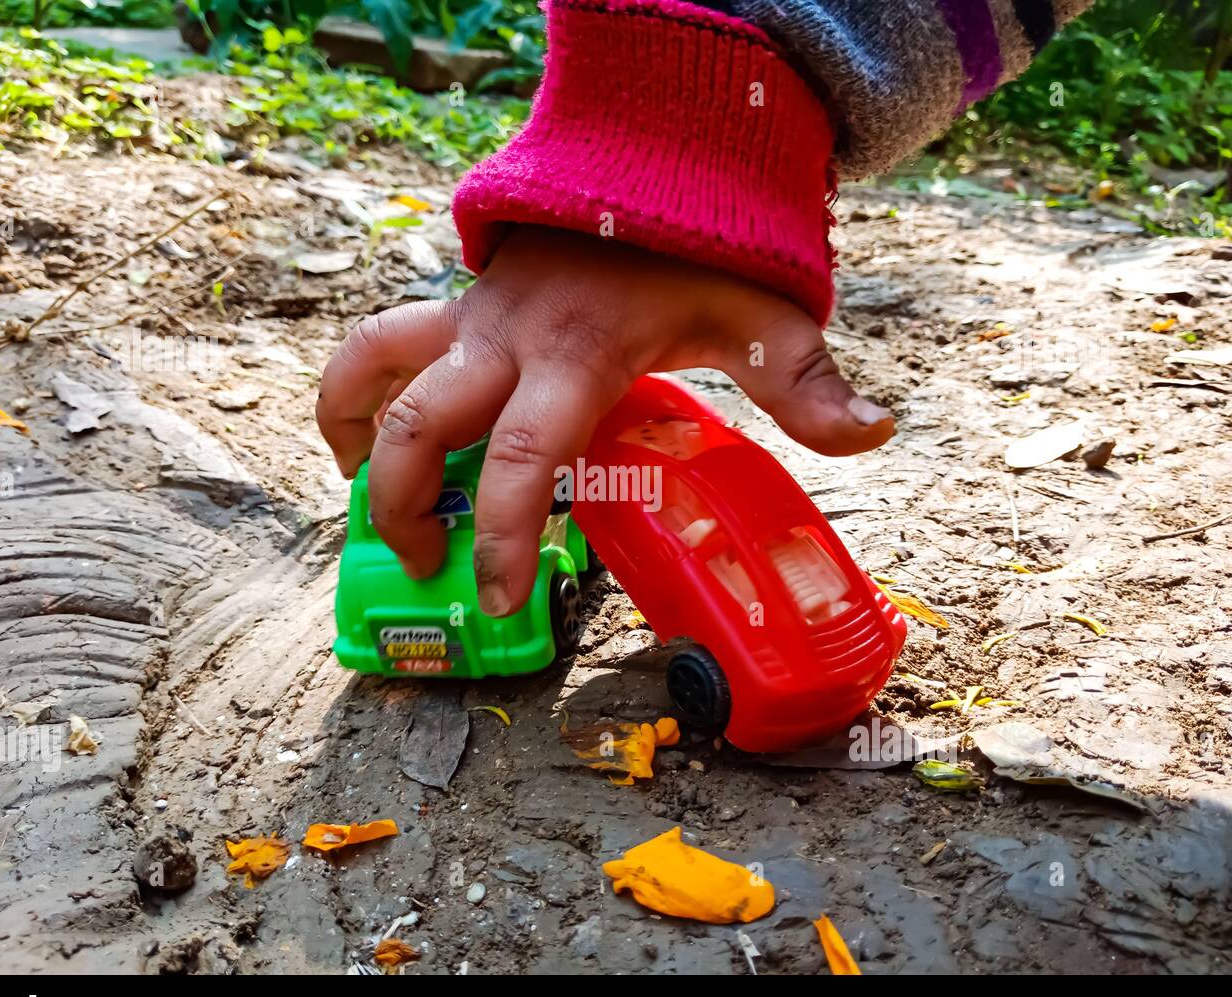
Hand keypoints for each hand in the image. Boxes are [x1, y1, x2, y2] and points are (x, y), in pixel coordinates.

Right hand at [316, 226, 892, 616]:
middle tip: (427, 570)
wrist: (643, 164)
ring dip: (355, 446)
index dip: (501, 536)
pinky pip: (375, 343)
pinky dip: (354, 390)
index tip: (499, 598)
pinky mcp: (453, 308)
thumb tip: (877, 433)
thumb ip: (809, 384)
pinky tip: (366, 438)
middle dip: (404, 510)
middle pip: (416, 428)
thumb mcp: (763, 319)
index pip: (520, 459)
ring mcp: (468, 320)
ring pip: (368, 372)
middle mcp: (504, 340)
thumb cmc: (698, 254)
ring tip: (370, 508)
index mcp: (578, 357)